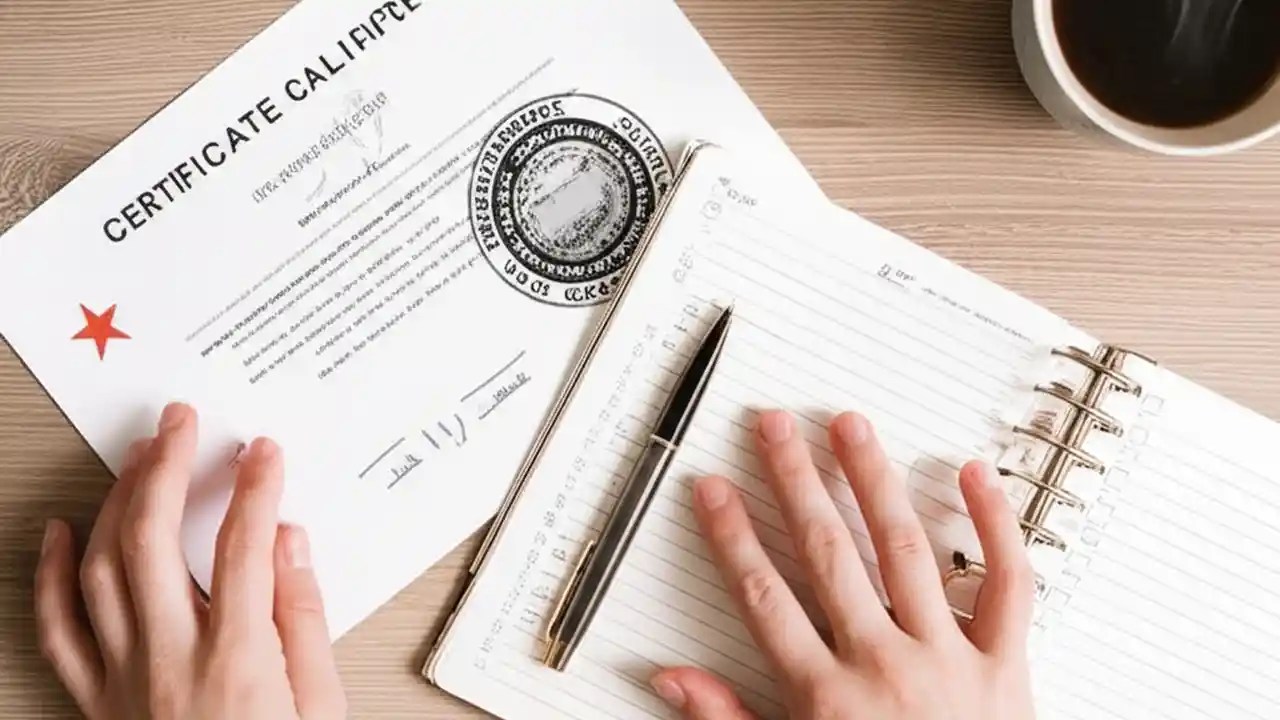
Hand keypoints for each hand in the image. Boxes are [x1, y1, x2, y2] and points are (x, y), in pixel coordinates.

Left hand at [34, 403, 346, 719]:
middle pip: (154, 541)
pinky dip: (51, 574)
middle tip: (182, 424)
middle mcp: (170, 661)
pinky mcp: (95, 700)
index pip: (244, 547)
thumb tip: (291, 546)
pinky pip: (59, 629)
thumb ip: (303, 621)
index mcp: (237, 662)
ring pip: (103, 569)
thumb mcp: (320, 707)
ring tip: (140, 458)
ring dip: (118, 503)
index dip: (256, 488)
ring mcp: (123, 679)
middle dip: (167, 469)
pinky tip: (60, 531)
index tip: (265, 452)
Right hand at [650, 410, 1035, 719]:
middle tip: (774, 429)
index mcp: (825, 699)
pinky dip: (993, 524)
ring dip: (871, 479)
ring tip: (850, 428)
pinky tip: (972, 473)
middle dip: (794, 482)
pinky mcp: (1007, 664)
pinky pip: (1007, 583)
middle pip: (826, 555)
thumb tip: (672, 680)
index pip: (764, 598)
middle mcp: (882, 667)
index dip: (733, 536)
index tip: (715, 490)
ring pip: (903, 549)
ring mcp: (947, 659)